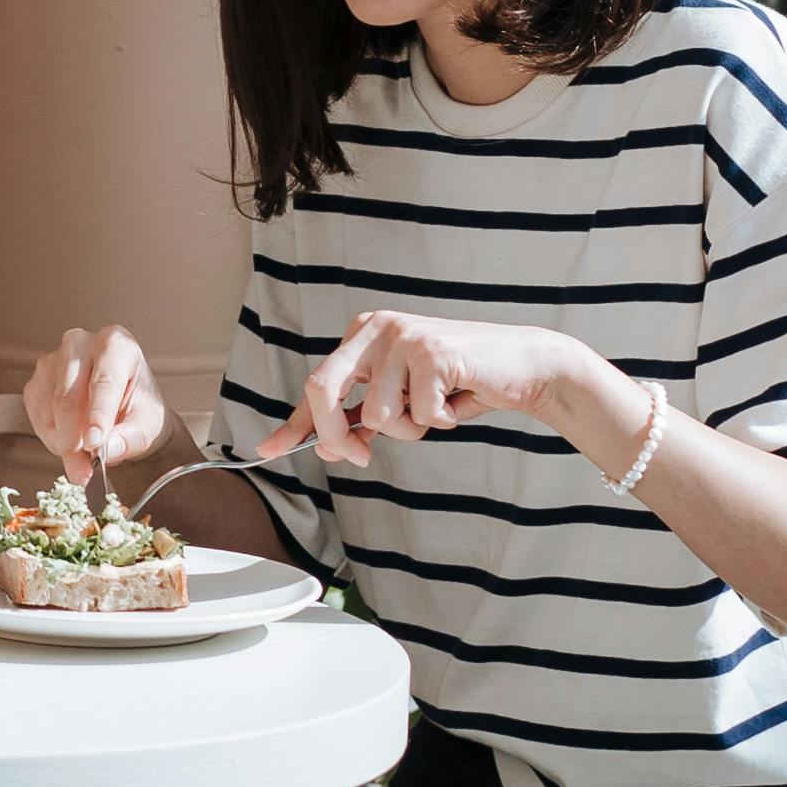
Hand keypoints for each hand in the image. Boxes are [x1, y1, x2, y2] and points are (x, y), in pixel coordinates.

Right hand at [26, 322, 166, 485]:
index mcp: (116, 344)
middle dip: (75, 439)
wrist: (126, 408)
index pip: (104, 381)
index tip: (95, 444)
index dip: (97, 416)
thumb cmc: (138, 409)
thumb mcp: (147, 426)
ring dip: (64, 444)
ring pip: (50, 411)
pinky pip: (38, 417)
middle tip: (86, 470)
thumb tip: (108, 450)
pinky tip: (71, 441)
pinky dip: (53, 439)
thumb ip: (129, 439)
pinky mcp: (37, 380)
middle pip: (69, 397)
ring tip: (85, 459)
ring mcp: (54, 360)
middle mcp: (81, 344)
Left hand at [257, 313, 605, 475]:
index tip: (267, 451)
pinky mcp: (431, 352)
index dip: (292, 424)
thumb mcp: (402, 402)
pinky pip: (419, 416)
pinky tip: (458, 398)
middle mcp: (376, 329)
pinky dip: (441, 421)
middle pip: (323, 391)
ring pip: (379, 416)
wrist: (519, 366)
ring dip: (412, 429)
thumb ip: (362, 419)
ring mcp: (403, 337)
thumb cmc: (458, 385)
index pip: (316, 384)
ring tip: (438, 408)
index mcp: (362, 336)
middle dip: (337, 437)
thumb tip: (325, 447)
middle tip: (361, 457)